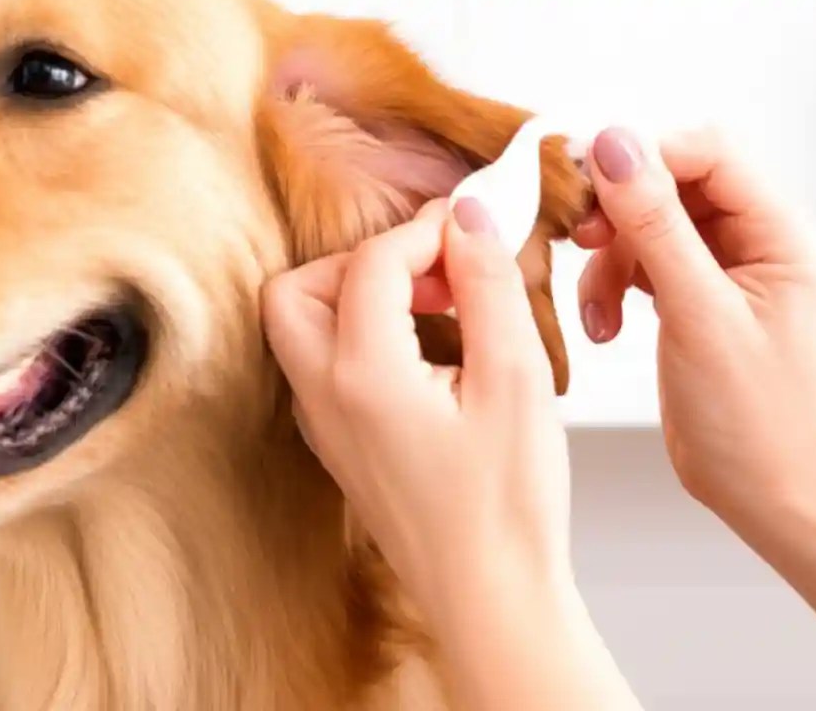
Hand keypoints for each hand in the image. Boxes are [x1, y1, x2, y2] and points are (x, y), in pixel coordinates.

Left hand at [262, 199, 571, 611]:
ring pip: (305, 328)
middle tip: (436, 271)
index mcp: (361, 374)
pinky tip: (431, 354)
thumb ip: (488, 285)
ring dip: (361, 297)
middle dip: (365, 261)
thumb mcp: (516, 378)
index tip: (475, 225)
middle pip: (299, 289)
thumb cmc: (507, 505)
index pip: (371, 262)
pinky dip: (366, 337)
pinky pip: (328, 366)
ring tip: (440, 309)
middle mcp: (324, 397)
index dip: (426, 231)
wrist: (493, 598)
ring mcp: (326, 427)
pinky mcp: (342, 447)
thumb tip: (469, 218)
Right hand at [575, 127, 815, 513]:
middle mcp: (765, 242)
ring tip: (597, 312)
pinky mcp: (703, 296)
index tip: (584, 178)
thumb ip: (656, 226)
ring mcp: (733, 270)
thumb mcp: (699, 316)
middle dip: (621, 214)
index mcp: (786, 235)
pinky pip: (648, 261)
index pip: (710, 154)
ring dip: (613, 258)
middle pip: (675, 185)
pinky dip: (616, 284)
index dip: (645, 156)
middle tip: (583, 242)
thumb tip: (615, 146)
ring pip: (653, 224)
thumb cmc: (754, 422)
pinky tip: (606, 325)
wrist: (768, 494)